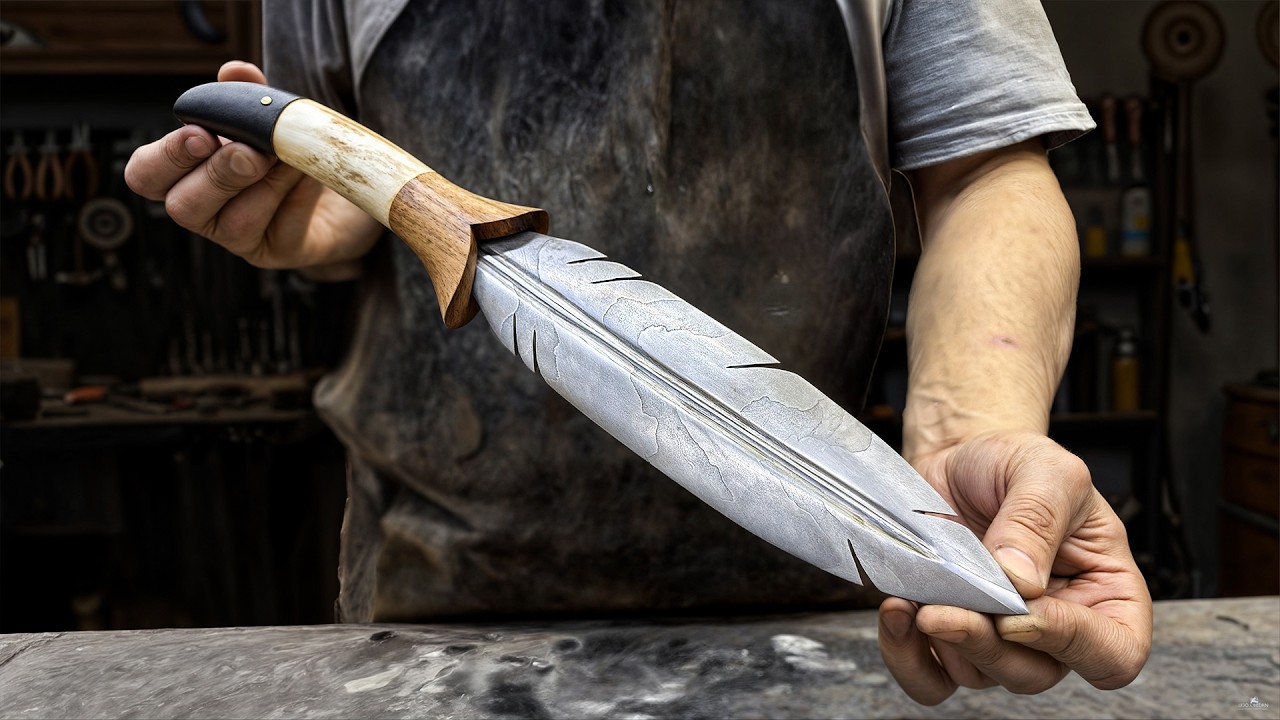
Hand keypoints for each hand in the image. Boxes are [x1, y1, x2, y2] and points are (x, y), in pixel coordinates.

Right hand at [125, 61, 381, 279]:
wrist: (335, 183)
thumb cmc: (283, 147)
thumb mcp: (263, 116)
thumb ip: (246, 94)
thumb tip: (235, 70)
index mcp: (182, 174)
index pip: (145, 175)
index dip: (166, 157)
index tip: (200, 134)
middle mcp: (203, 212)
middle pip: (183, 207)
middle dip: (217, 175)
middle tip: (249, 152)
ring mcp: (238, 239)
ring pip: (235, 223)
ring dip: (265, 184)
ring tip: (288, 157)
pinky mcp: (278, 252)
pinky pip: (280, 230)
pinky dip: (296, 196)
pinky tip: (309, 174)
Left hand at [877, 431, 1151, 703]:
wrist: (956, 458)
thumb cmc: (1014, 465)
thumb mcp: (1045, 470)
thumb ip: (1038, 519)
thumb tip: (1021, 581)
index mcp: (1105, 594)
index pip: (1111, 653)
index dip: (1071, 643)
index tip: (1020, 609)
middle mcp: (1054, 630)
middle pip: (1034, 674)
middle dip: (986, 646)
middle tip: (945, 610)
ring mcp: (999, 639)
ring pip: (979, 677)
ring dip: (945, 645)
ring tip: (917, 603)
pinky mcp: (948, 637)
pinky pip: (930, 679)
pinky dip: (908, 659)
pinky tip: (898, 614)